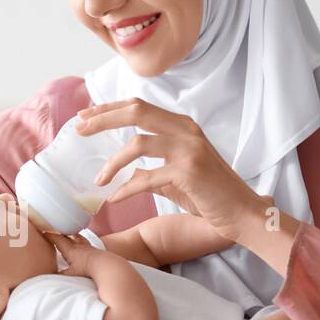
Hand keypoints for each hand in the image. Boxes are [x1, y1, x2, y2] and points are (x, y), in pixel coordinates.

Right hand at [45, 231, 103, 276]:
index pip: (57, 239)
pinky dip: (81, 240)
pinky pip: (85, 242)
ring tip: (69, 234)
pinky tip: (83, 244)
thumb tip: (49, 278)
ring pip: (77, 237)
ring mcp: (87, 247)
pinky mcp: (95, 250)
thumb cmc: (87, 269)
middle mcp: (78, 245)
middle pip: (67, 235)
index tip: (42, 232)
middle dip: (59, 233)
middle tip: (53, 231)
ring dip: (71, 235)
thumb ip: (60, 275)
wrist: (106, 266)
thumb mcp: (71, 274)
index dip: (49, 235)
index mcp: (70, 249)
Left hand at [76, 98, 270, 242]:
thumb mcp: (176, 175)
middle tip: (78, 129)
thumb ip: (152, 168)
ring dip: (112, 162)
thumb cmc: (209, 195)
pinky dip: (126, 189)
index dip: (109, 108)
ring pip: (138, 143)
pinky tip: (114, 198)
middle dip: (102, 118)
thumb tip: (126, 172)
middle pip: (135, 112)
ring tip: (98, 179)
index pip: (139, 106)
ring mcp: (189, 149)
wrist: (242, 213)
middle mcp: (186, 130)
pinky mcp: (189, 172)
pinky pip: (147, 178)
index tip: (85, 116)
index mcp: (182, 126)